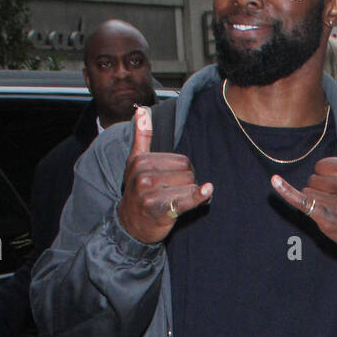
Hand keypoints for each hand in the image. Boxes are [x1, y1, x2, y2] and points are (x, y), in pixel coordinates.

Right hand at [117, 106, 212, 243]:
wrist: (130, 225)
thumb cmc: (136, 193)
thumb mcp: (134, 163)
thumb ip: (141, 137)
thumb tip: (142, 110)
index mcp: (140, 161)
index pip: (181, 160)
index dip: (183, 172)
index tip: (171, 182)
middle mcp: (144, 176)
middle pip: (187, 172)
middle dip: (187, 184)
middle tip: (173, 195)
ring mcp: (150, 193)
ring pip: (189, 186)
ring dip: (189, 196)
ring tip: (174, 203)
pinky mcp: (160, 209)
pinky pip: (186, 200)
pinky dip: (198, 196)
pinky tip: (207, 191)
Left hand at [271, 107, 336, 252]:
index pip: (323, 165)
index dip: (326, 174)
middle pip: (314, 178)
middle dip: (321, 187)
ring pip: (308, 191)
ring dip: (316, 199)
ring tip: (333, 206)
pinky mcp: (328, 219)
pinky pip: (301, 201)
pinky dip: (286, 192)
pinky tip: (276, 182)